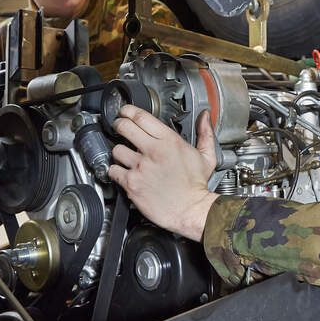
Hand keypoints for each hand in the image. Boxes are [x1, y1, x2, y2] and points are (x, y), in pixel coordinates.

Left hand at [107, 105, 218, 240]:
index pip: (141, 117)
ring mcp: (140, 167)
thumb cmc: (197, 186)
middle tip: (119, 127)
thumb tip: (205, 117)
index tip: (125, 111)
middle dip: (119, 124)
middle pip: (124, 127)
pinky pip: (113, 170)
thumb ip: (205, 133)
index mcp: (170, 141)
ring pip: (116, 149)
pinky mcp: (132, 183)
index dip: (128, 111)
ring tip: (125, 156)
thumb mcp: (206, 156)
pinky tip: (123, 172)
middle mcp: (153, 151)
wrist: (190, 210)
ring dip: (119, 151)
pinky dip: (115, 171)